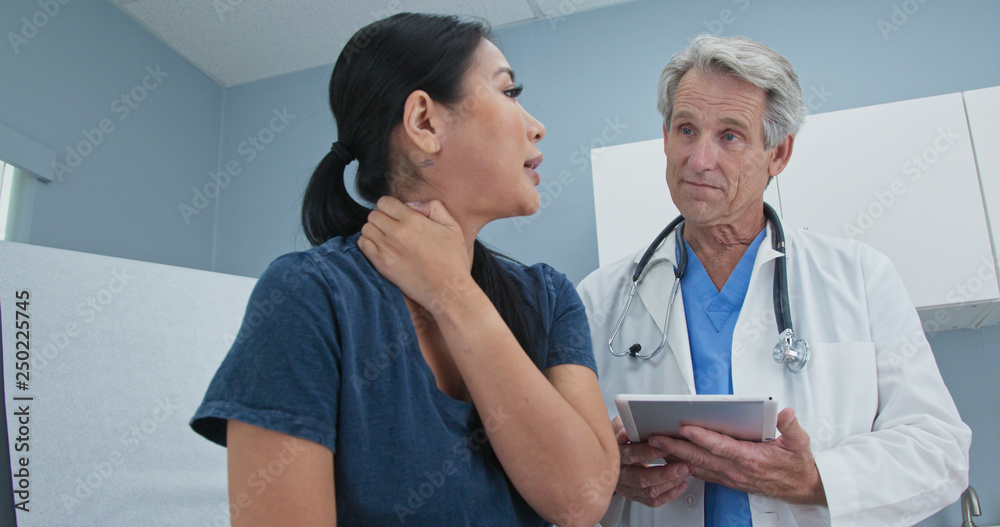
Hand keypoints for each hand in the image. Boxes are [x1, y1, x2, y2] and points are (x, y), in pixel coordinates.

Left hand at [357, 197, 476, 312]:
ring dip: (374, 231)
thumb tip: (411, 205)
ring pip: (366, 228)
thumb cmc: (452, 260)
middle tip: (391, 228)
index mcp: (413, 220)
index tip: (396, 215)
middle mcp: (397, 232)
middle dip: (381, 218)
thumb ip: (433, 208)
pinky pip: (362, 245)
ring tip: (386, 238)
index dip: (390, 207)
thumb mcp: (452, 227)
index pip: (384, 202)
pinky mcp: (381, 264)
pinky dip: (368, 243)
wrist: (446, 289)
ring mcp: (387, 248)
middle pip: (373, 214)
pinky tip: (380, 248)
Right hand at [612, 416, 689, 507]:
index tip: (665, 447)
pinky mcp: (635, 496)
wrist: (609, 455)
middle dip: (664, 473)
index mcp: (615, 456)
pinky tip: (680, 484)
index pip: (630, 455)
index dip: (647, 452)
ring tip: (685, 472)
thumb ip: (622, 427)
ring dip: (670, 483)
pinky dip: (669, 494)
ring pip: (649, 492)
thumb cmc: (618, 439)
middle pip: (641, 479)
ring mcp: (627, 487)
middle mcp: (619, 475)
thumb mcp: (617, 428)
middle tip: (683, 466)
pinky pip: (653, 501)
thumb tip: (627, 431)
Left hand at [649, 408, 826, 504]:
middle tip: (656, 438)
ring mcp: (731, 476)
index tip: (686, 428)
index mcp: (752, 459)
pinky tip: (673, 459)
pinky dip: (686, 465)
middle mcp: (737, 469)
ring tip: (656, 446)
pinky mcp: (729, 480)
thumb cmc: (797, 466)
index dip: (703, 437)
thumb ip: (790, 427)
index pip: (722, 446)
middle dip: (676, 447)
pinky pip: (703, 473)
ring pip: (698, 466)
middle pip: (701, 457)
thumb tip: (785, 414)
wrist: (802, 488)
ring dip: (676, 457)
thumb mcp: (800, 443)